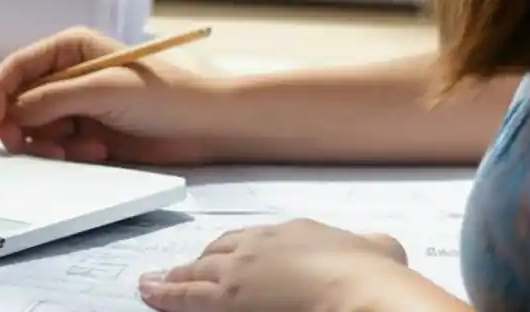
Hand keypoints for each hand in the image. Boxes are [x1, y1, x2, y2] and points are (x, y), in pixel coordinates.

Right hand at [0, 27, 225, 164]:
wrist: (205, 126)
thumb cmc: (164, 96)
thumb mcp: (102, 90)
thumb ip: (51, 98)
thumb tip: (9, 111)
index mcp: (70, 48)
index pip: (17, 68)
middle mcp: (68, 74)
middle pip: (18, 101)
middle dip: (20, 126)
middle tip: (26, 147)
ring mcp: (77, 104)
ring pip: (34, 127)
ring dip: (47, 144)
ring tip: (79, 150)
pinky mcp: (87, 132)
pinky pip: (55, 145)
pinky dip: (66, 154)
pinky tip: (95, 153)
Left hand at [140, 219, 409, 311]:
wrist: (357, 287)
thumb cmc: (371, 274)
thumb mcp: (380, 248)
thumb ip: (374, 244)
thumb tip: (382, 245)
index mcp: (294, 231)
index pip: (256, 239)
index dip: (240, 249)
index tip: (231, 256)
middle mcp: (260, 243)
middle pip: (221, 250)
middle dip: (204, 259)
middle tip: (189, 268)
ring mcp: (240, 269)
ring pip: (198, 269)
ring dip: (177, 274)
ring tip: (158, 280)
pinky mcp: (226, 297)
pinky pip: (185, 295)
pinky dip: (163, 293)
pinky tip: (148, 292)